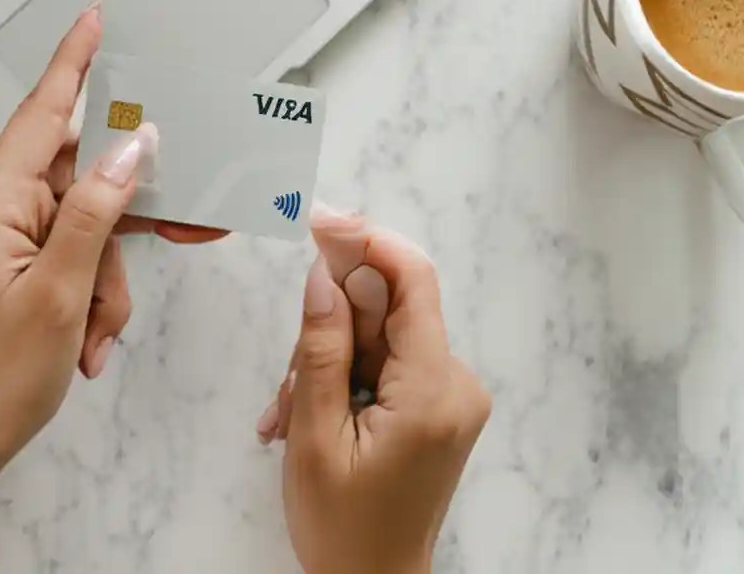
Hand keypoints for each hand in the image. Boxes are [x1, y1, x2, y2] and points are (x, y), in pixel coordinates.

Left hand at [0, 6, 221, 475]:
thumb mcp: (62, 290)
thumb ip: (97, 210)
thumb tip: (132, 149)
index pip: (42, 114)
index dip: (73, 64)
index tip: (94, 18)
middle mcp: (1, 211)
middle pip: (86, 180)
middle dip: (128, 219)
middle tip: (187, 227)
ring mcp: (14, 241)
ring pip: (93, 228)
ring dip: (108, 283)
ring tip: (92, 337)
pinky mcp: (27, 267)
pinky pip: (82, 260)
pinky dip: (96, 299)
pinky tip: (87, 346)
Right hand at [260, 210, 490, 573]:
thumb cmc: (342, 525)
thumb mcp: (316, 436)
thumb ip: (320, 349)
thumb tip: (323, 273)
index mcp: (434, 390)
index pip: (413, 282)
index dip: (367, 240)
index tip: (320, 218)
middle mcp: (456, 383)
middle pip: (387, 310)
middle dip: (328, 331)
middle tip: (287, 390)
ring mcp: (450, 395)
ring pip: (378, 338)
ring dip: (327, 365)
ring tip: (291, 421)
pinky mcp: (439, 406)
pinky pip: (386, 364)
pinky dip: (343, 380)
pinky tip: (308, 419)